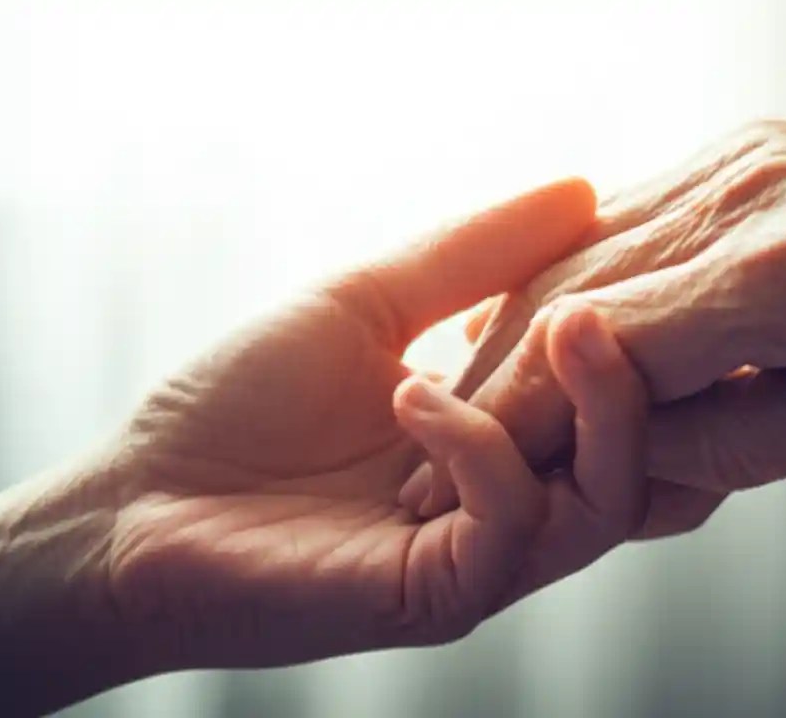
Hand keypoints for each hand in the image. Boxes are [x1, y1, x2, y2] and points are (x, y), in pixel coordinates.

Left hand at [0, 179, 653, 714]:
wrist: (138, 506)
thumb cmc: (242, 406)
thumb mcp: (369, 304)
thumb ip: (473, 256)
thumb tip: (581, 191)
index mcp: (505, 435)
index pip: (625, 402)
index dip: (646, 337)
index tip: (626, 258)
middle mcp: (510, 500)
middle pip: (646, 461)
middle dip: (646, 376)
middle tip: (612, 300)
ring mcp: (482, 555)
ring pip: (606, 502)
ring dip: (597, 407)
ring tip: (566, 326)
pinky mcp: (440, 594)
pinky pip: (509, 526)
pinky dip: (479, 447)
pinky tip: (415, 395)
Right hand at [404, 111, 785, 517]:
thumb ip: (742, 442)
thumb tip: (628, 458)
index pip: (607, 353)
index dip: (527, 415)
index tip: (471, 463)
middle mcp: (751, 194)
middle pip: (573, 290)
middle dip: (500, 371)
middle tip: (446, 432)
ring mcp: (747, 155)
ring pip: (588, 243)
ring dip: (524, 318)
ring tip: (478, 383)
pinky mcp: (750, 143)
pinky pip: (633, 209)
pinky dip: (580, 269)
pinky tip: (551, 316)